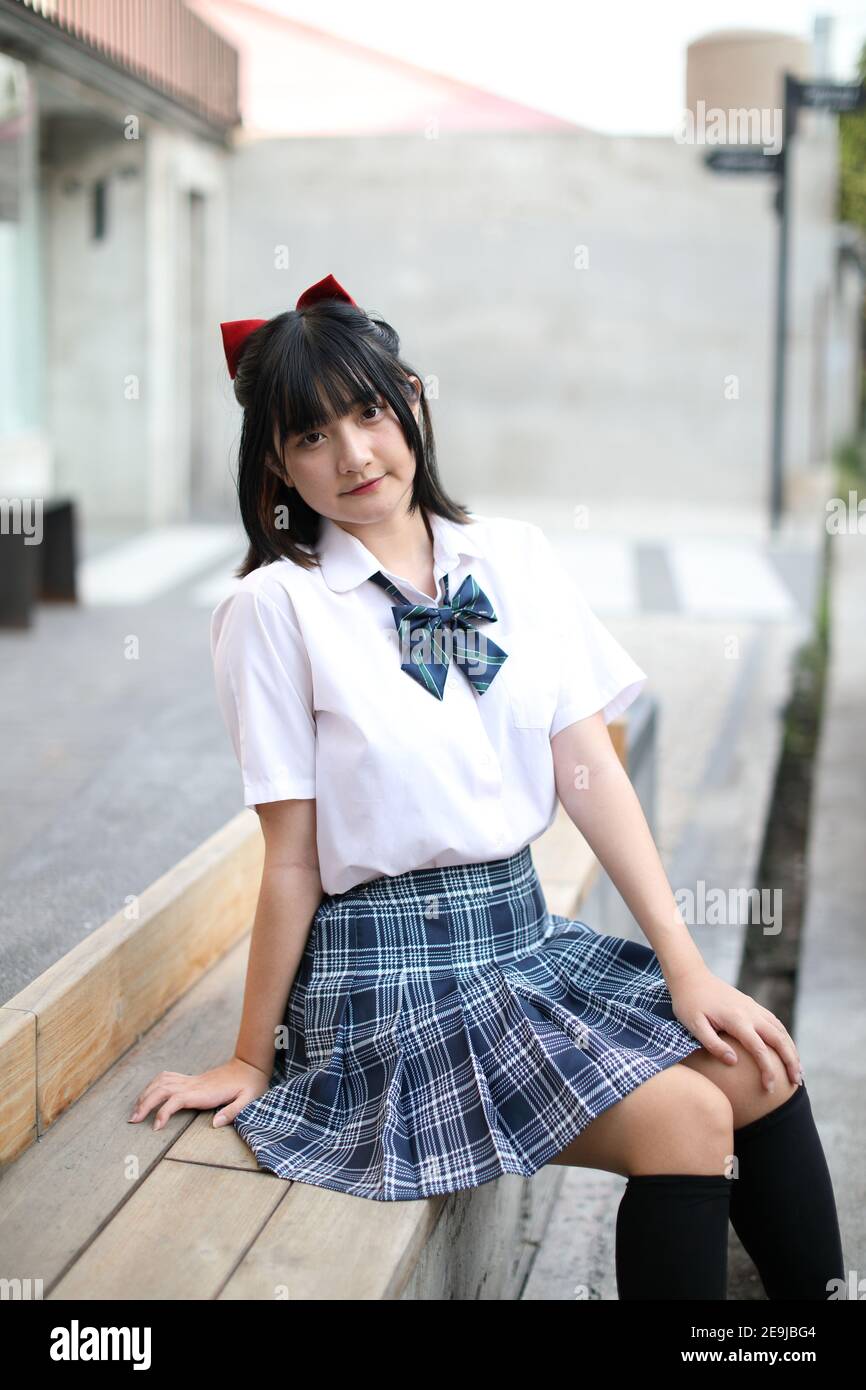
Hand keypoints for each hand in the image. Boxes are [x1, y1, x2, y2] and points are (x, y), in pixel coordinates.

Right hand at [128, 1056, 271, 1131]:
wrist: (250, 1065)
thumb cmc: (250, 1084)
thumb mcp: (248, 1099)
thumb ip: (232, 1111)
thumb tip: (215, 1124)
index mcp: (204, 1092)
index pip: (176, 1100)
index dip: (163, 1112)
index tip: (155, 1127)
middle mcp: (194, 1084)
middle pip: (162, 1089)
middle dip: (145, 1103)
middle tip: (133, 1120)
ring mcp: (191, 1080)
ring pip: (161, 1082)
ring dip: (146, 1094)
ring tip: (136, 1110)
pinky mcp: (191, 1079)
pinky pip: (168, 1078)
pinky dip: (154, 1085)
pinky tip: (149, 1094)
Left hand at [667, 965, 802, 1090]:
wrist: (691, 976)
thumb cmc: (688, 1003)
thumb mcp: (694, 1025)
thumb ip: (713, 1044)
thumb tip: (733, 1062)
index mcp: (736, 1019)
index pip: (759, 1049)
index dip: (767, 1070)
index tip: (768, 1088)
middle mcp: (750, 1012)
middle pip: (779, 1039)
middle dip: (791, 1061)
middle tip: (797, 1082)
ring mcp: (753, 1007)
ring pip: (780, 1030)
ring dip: (792, 1050)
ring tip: (797, 1070)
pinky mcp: (752, 1005)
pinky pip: (775, 1022)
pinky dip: (785, 1037)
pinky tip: (786, 1049)